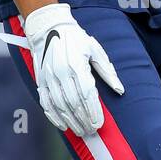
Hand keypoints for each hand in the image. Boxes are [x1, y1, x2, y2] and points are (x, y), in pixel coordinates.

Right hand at [0, 3, 123, 136]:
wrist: (49, 28)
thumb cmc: (76, 39)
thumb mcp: (95, 50)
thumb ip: (108, 72)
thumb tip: (120, 90)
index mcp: (77, 64)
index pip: (86, 93)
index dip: (93, 111)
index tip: (99, 123)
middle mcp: (61, 72)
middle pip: (74, 103)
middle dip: (83, 120)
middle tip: (91, 131)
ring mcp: (49, 77)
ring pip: (60, 106)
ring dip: (71, 121)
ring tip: (80, 131)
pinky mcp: (40, 80)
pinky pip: (45, 103)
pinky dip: (53, 117)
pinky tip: (63, 125)